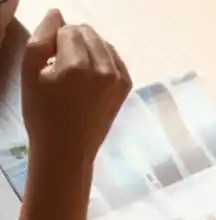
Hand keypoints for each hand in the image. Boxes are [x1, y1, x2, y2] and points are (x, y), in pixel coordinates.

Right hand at [22, 11, 130, 164]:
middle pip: (87, 33)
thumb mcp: (29, 73)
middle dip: (72, 41)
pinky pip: (114, 58)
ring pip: (102, 43)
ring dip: (87, 49)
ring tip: (73, 72)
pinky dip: (101, 59)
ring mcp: (119, 78)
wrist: (67, 149)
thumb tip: (56, 14)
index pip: (68, 30)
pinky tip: (88, 76)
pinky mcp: (126, 86)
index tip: (49, 62)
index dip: (54, 41)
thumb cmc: (42, 113)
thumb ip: (41, 38)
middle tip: (59, 67)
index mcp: (77, 65)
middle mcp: (103, 68)